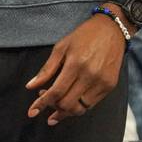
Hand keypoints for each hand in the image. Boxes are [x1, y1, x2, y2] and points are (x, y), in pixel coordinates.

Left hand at [26, 9, 125, 125]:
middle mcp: (90, 75)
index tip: (32, 112)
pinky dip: (78, 105)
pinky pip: (91, 104)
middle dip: (52, 106)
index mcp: (75, 64)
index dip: (42, 104)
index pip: (56, 92)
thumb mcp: (61, 47)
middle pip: (67, 104)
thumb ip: (46, 69)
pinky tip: (71, 100)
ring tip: (56, 104)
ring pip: (80, 108)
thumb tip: (30, 87)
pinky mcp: (110, 86)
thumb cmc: (84, 36)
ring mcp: (102, 82)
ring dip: (65, 111)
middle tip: (46, 99)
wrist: (111, 30)